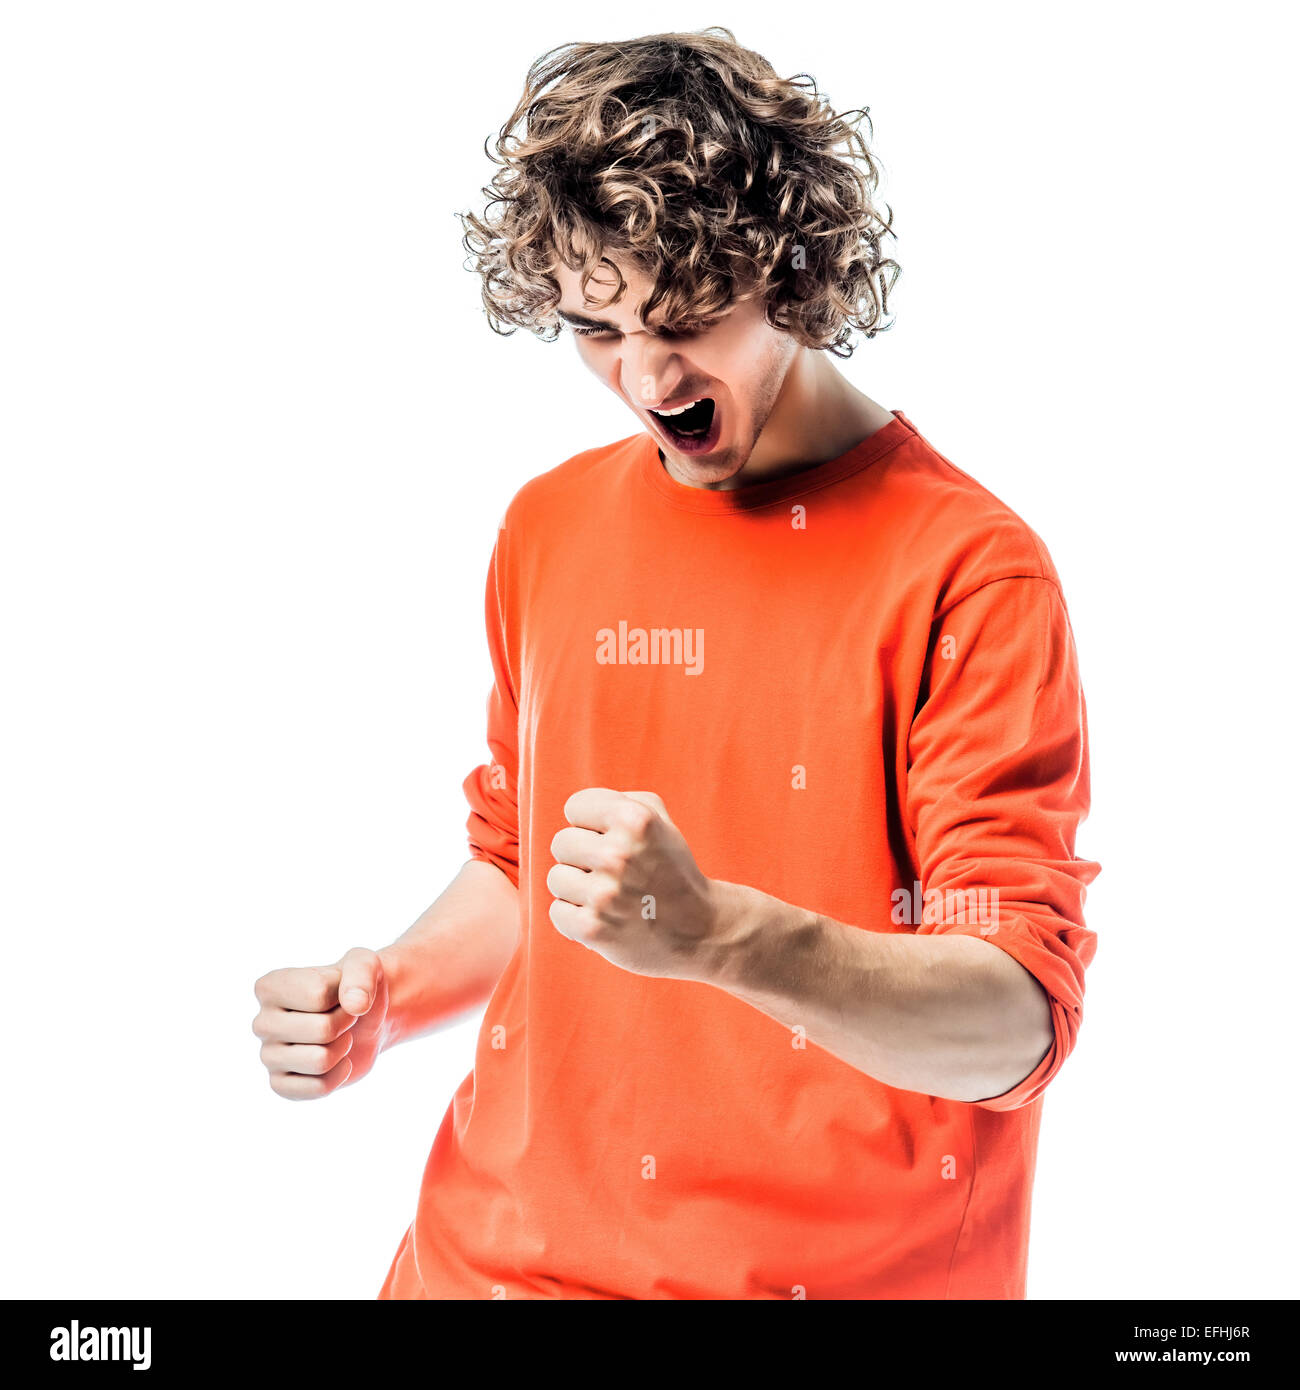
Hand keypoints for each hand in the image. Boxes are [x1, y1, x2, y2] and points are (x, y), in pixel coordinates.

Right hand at [251, 946, 390, 1099]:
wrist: (364, 1020)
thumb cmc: (356, 987)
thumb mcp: (365, 964)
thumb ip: (362, 973)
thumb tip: (355, 1004)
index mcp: (270, 987)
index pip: (317, 995)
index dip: (345, 996)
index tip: (343, 994)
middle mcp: (262, 1022)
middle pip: (322, 1031)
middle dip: (346, 1024)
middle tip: (344, 1018)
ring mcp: (268, 1056)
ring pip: (320, 1061)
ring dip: (343, 1049)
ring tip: (338, 1038)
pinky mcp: (280, 1085)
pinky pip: (317, 1088)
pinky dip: (338, 1075)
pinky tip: (336, 1062)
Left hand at [547, 788, 723, 979]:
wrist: (700, 931)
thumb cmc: (672, 870)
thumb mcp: (660, 821)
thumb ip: (620, 801)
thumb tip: (580, 809)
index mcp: (635, 820)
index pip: (575, 807)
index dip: (591, 823)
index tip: (612, 840)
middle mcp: (618, 854)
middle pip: (562, 843)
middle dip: (583, 857)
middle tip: (614, 873)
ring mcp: (604, 894)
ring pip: (557, 878)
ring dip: (578, 889)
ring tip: (609, 897)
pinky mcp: (593, 929)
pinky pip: (557, 912)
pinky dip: (575, 918)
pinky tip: (603, 919)